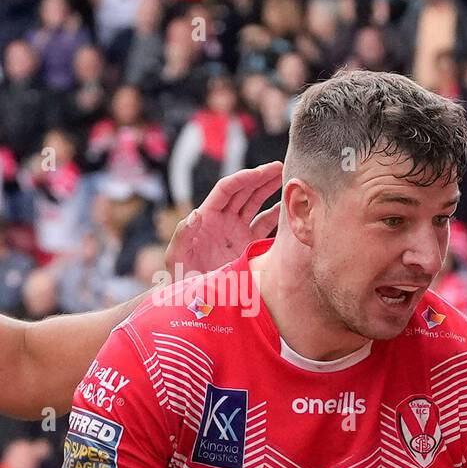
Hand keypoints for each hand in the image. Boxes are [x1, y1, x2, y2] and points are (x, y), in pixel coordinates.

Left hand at [163, 162, 281, 278]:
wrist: (196, 300)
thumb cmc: (181, 277)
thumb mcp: (176, 256)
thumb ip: (183, 234)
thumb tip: (195, 214)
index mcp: (207, 216)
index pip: (227, 190)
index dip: (244, 178)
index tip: (261, 172)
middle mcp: (224, 220)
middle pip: (244, 191)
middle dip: (262, 178)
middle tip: (281, 167)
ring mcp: (238, 232)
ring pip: (256, 205)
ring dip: (271, 191)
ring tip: (288, 181)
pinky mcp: (249, 246)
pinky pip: (265, 226)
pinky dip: (277, 216)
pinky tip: (288, 209)